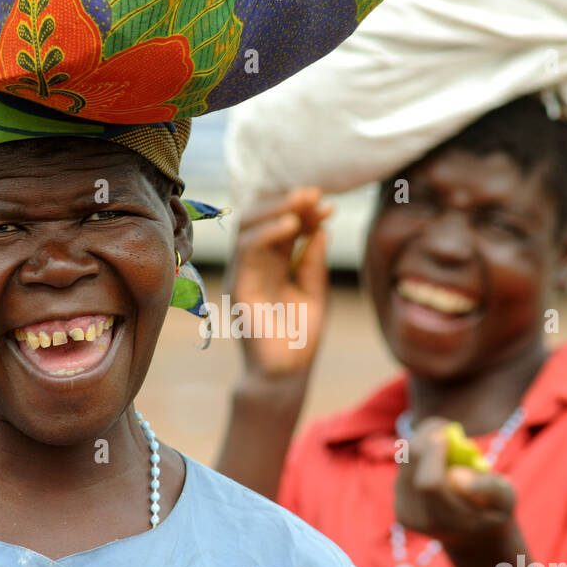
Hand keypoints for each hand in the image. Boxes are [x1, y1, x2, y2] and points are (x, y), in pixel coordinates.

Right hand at [226, 187, 332, 378]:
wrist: (286, 372)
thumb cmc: (300, 336)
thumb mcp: (314, 290)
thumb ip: (313, 260)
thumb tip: (321, 227)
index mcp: (274, 264)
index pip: (283, 228)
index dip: (304, 213)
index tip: (328, 205)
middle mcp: (256, 264)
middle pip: (263, 220)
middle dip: (288, 202)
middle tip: (313, 193)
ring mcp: (244, 273)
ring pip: (250, 226)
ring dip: (277, 209)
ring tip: (304, 202)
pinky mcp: (238, 285)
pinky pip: (247, 249)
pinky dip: (267, 232)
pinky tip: (291, 225)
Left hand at [393, 417, 516, 560]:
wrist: (471, 533)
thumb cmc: (493, 511)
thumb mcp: (505, 500)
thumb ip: (488, 488)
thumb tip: (457, 475)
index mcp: (443, 522)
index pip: (429, 484)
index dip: (435, 455)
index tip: (447, 434)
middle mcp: (415, 516)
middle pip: (411, 463)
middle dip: (429, 437)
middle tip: (449, 428)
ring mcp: (401, 505)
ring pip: (406, 456)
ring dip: (427, 442)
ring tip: (451, 446)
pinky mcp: (397, 494)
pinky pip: (405, 459)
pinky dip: (423, 449)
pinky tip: (440, 456)